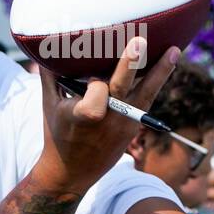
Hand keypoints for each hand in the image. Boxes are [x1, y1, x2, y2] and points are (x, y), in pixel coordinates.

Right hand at [34, 37, 179, 194]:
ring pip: (145, 93)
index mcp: (83, 116)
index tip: (88, 78)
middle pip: (122, 89)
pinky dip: (157, 80)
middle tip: (140, 41)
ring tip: (173, 50)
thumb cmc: (57, 134)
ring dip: (160, 71)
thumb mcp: (49, 106)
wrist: (73, 172)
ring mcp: (125, 123)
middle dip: (131, 65)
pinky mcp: (135, 125)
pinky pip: (148, 98)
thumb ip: (49, 76)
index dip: (95, 84)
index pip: (96, 94)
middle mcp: (108, 119)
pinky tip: (168, 61)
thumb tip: (40, 45)